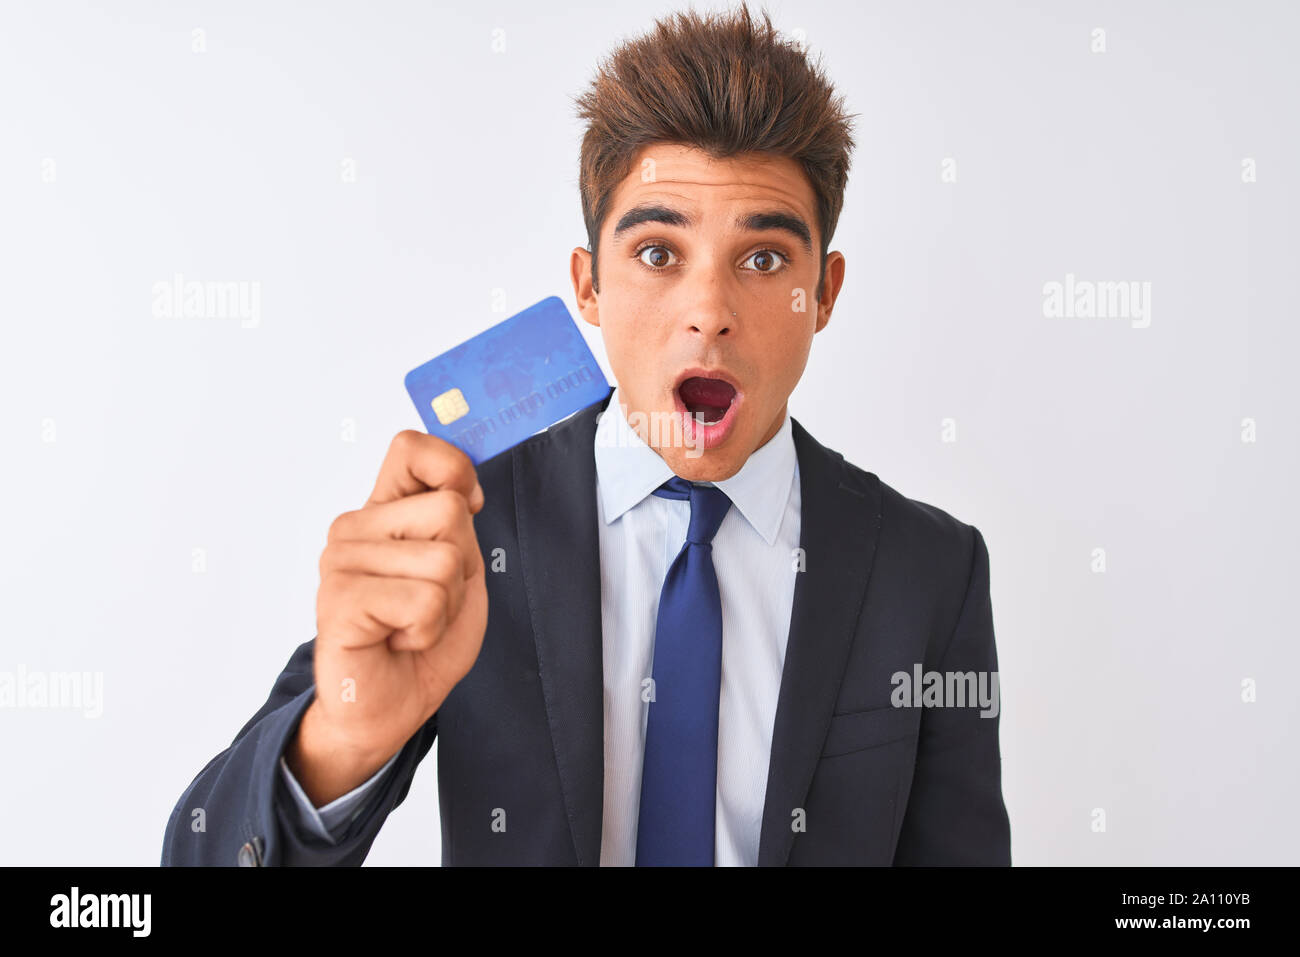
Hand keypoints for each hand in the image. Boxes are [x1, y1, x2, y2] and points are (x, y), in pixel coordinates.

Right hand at [288, 430, 487, 804]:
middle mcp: (355, 527)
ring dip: (445, 606)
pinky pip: (423, 600)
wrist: (391, 705)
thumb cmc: (423, 638)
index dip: (454, 471)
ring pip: (443, 559)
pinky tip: (397, 639)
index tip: (468, 510)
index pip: (412, 449)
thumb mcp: (459, 569)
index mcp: (383, 511)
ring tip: (410, 624)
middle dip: (461, 567)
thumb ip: (457, 521)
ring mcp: (341, 560)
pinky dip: (427, 629)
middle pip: (449, 510)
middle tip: (429, 602)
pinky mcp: (339, 598)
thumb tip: (465, 489)